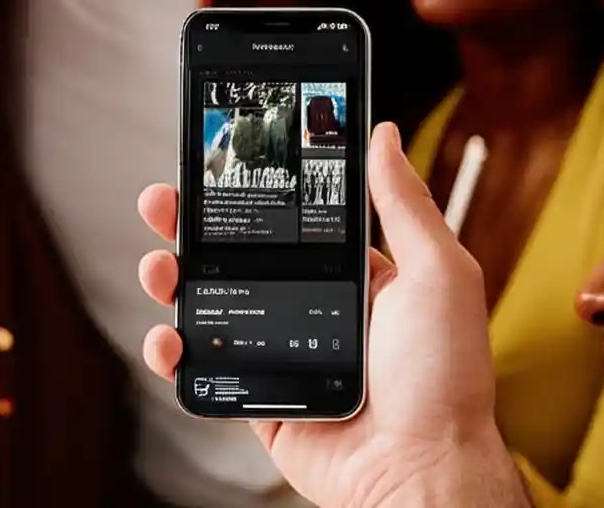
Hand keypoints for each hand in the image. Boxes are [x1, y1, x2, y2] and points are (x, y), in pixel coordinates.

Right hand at [136, 124, 529, 507]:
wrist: (420, 468)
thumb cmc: (443, 375)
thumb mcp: (438, 271)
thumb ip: (403, 203)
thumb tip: (381, 134)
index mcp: (357, 279)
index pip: (293, 224)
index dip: (254, 195)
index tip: (220, 165)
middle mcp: (316, 313)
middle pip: (240, 260)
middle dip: (194, 229)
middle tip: (165, 204)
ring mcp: (284, 358)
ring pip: (214, 309)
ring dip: (176, 282)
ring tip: (159, 265)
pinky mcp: (261, 403)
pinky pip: (208, 372)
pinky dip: (174, 354)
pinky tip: (167, 337)